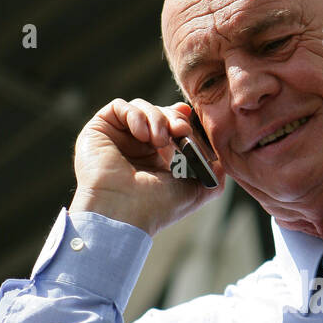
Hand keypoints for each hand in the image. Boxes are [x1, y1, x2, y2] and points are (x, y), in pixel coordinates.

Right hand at [69, 97, 224, 236]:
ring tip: (159, 141)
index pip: (172, 125)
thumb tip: (222, 158)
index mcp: (158, 158)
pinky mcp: (100, 129)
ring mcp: (118, 137)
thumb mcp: (197, 190)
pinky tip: (142, 135)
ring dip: (157, 119)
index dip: (183, 120)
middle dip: (174, 118)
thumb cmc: (157, 207)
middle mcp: (137, 146)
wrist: (124, 215)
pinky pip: (120, 106)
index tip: (189, 125)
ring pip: (142, 107)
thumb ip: (213, 172)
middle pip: (160, 113)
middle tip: (180, 131)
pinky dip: (135, 115)